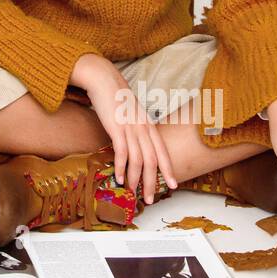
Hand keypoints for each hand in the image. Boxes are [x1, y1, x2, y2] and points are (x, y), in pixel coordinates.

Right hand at [70, 53, 177, 202]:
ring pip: (138, 159)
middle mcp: (143, 127)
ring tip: (133, 192)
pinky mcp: (117, 127)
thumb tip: (135, 143)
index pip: (162, 151)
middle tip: (151, 199)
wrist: (104, 79)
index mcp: (148, 124)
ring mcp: (131, 128)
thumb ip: (136, 127)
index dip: (168, 169)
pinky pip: (121, 152)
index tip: (173, 185)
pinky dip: (121, 167)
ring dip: (135, 179)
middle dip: (152, 182)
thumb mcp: (132, 112)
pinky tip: (119, 178)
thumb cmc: (116, 96)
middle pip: (152, 160)